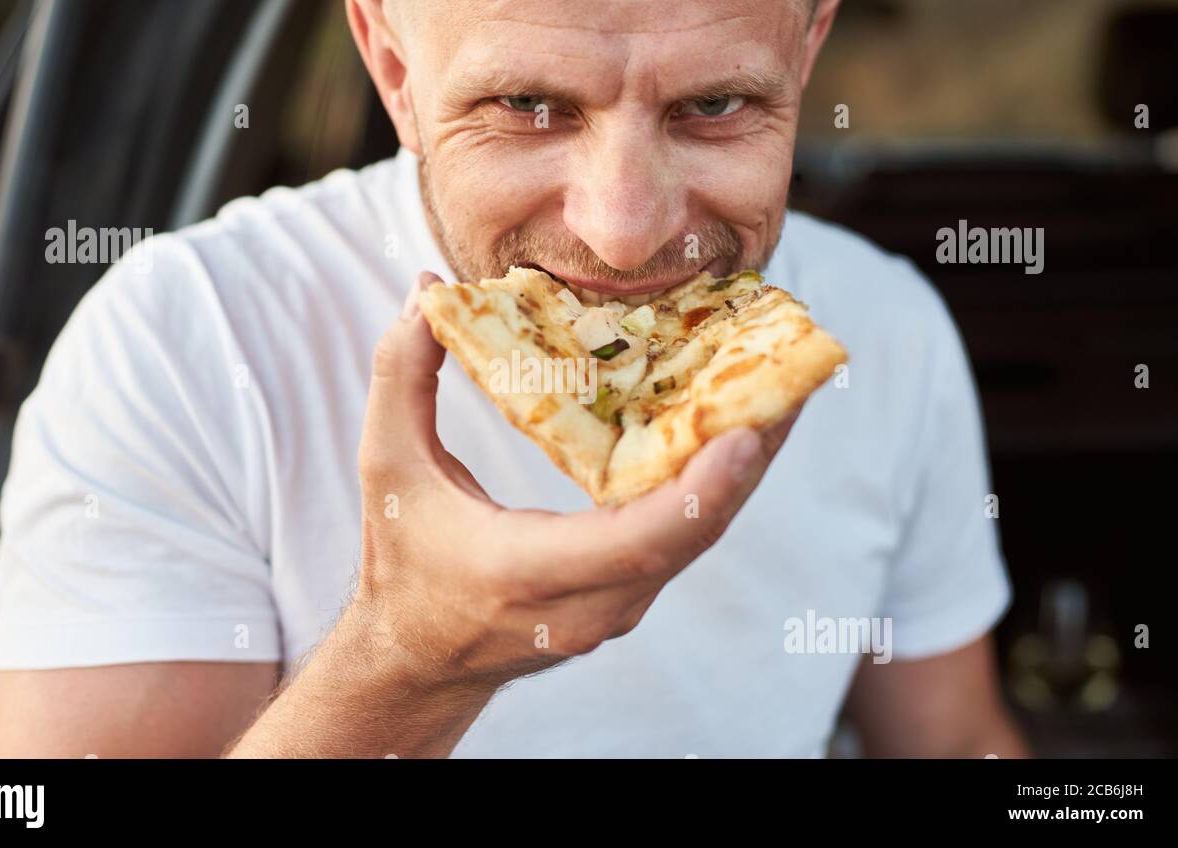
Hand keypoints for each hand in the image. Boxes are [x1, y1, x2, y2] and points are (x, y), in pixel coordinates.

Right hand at [353, 271, 799, 692]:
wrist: (417, 659)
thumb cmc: (401, 561)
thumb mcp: (387, 466)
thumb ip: (400, 377)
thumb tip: (426, 290)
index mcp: (525, 573)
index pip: (634, 545)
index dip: (699, 493)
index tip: (744, 433)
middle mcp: (586, 604)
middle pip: (692, 536)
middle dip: (748, 457)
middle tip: (790, 377)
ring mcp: (615, 608)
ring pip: (699, 538)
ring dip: (743, 467)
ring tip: (779, 388)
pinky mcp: (628, 597)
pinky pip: (685, 538)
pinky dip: (714, 483)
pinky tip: (734, 424)